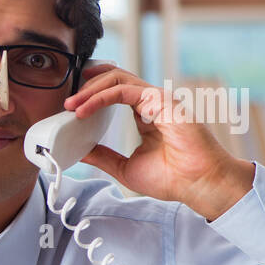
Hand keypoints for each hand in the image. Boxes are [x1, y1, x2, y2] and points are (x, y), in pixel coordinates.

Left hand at [63, 64, 255, 221]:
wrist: (198, 185)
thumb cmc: (172, 178)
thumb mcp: (125, 167)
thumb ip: (103, 156)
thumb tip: (80, 151)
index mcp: (145, 114)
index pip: (115, 91)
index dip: (91, 93)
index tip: (70, 106)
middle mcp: (151, 102)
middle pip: (114, 79)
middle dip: (86, 87)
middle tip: (66, 102)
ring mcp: (157, 99)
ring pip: (117, 79)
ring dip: (89, 89)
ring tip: (71, 104)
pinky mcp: (161, 101)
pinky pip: (124, 90)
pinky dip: (100, 96)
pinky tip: (84, 109)